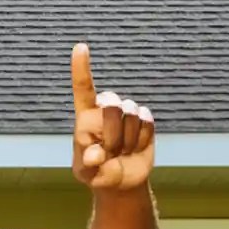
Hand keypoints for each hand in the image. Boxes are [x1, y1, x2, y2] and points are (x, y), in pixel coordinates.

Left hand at [70, 43, 154, 190]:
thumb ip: (89, 163)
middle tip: (108, 152)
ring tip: (120, 151)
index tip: (80, 47)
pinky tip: (134, 148)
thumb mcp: (87, 172)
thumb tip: (95, 156)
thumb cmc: (96, 173)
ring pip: (132, 115)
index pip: (83, 88)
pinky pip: (148, 123)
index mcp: (85, 117)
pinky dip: (141, 140)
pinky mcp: (145, 119)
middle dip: (112, 132)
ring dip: (127, 139)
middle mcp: (106, 109)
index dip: (82, 68)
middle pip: (112, 106)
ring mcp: (127, 113)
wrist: (120, 181)